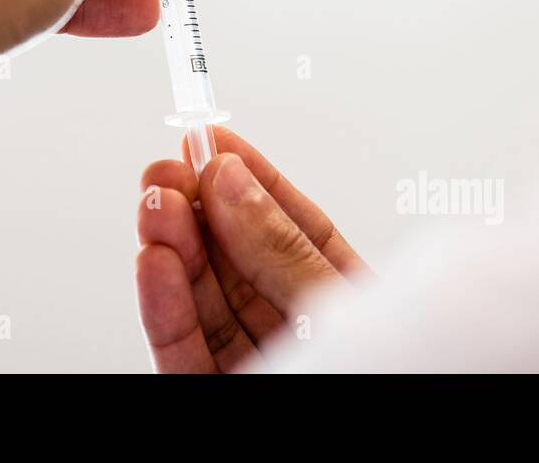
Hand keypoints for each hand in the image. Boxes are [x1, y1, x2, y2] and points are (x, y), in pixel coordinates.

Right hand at [136, 127, 369, 371]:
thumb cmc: (385, 382)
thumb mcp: (338, 306)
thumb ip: (280, 252)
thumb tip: (230, 182)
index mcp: (347, 307)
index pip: (296, 232)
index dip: (252, 183)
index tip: (212, 142)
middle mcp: (297, 333)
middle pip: (238, 264)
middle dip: (198, 211)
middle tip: (166, 171)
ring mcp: (257, 364)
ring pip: (204, 303)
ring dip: (173, 249)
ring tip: (154, 206)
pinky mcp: (216, 395)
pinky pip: (184, 355)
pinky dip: (163, 309)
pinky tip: (153, 261)